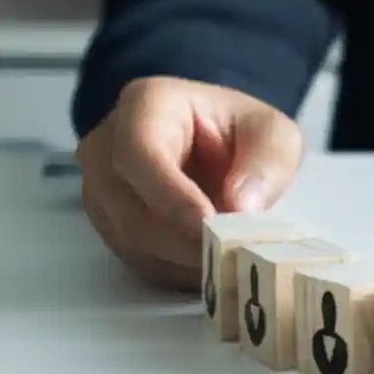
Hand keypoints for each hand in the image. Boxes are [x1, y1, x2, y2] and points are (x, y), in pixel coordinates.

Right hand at [76, 77, 302, 289]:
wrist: (218, 143)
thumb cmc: (241, 131)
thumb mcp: (274, 133)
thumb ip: (267, 160)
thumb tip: (241, 206)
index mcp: (146, 105)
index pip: (140, 152)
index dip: (171, 194)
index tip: (209, 222)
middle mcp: (107, 146)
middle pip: (130, 206)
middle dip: (184, 238)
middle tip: (232, 252)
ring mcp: (100, 188)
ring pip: (130, 238)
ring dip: (182, 258)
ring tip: (229, 257)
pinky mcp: (108, 223)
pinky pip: (135, 257)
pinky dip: (175, 268)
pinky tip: (210, 263)